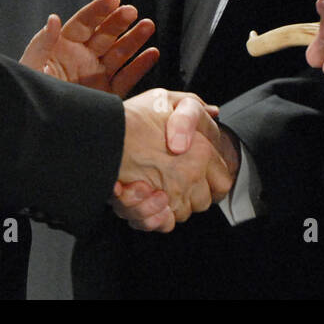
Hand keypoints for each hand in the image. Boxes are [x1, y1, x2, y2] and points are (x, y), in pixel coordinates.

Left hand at [20, 0, 159, 96]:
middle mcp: (83, 59)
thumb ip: (42, 44)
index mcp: (63, 47)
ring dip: (134, 39)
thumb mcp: (31, 68)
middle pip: (105, 35)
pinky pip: (127, 79)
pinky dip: (140, 66)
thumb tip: (54, 18)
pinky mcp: (108, 96)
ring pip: (120, 53)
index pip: (84, 23)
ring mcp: (97, 76)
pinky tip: (152, 53)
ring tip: (148, 25)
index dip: (98, 10)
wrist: (39, 131)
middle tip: (132, 11)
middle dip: (119, 21)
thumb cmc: (30, 96)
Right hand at [116, 89, 235, 230]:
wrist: (100, 136)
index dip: (212, 180)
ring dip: (169, 205)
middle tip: (171, 180)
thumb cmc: (131, 117)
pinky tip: (145, 199)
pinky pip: (162, 223)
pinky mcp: (151, 210)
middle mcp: (190, 175)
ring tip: (152, 187)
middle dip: (191, 195)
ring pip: (181, 213)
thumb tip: (214, 111)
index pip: (223, 180)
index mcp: (201, 151)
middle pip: (204, 201)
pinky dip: (154, 217)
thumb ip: (192, 105)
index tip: (199, 176)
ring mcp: (171, 194)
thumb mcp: (165, 99)